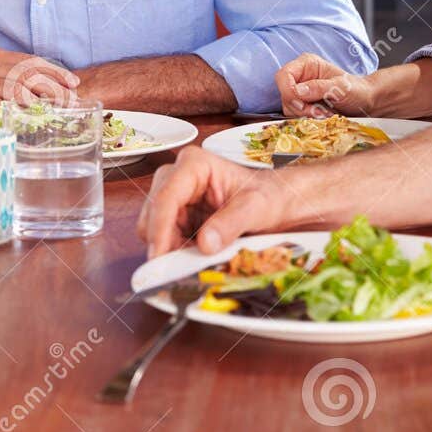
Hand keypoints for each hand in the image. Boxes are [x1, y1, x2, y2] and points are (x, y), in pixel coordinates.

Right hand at [0, 45, 78, 108]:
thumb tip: (22, 91)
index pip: (28, 60)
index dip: (53, 70)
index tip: (71, 80)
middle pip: (27, 71)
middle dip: (52, 84)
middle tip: (71, 97)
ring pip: (13, 84)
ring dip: (36, 97)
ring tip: (53, 107)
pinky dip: (6, 106)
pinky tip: (21, 113)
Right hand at [136, 145, 291, 257]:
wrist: (277, 200)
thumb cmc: (269, 195)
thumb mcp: (255, 208)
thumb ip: (231, 224)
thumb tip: (205, 244)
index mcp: (194, 164)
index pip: (166, 197)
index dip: (159, 228)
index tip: (159, 255)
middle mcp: (178, 177)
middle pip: (153, 213)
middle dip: (163, 241)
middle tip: (179, 267)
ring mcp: (177, 198)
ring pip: (154, 228)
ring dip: (170, 248)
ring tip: (194, 261)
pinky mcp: (179, 216)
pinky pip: (165, 238)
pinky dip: (176, 252)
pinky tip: (195, 257)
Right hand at [275, 53, 373, 117]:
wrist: (365, 102)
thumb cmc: (356, 90)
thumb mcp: (341, 87)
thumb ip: (319, 87)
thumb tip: (298, 91)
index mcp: (307, 65)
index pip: (284, 75)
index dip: (288, 90)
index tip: (301, 103)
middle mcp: (300, 77)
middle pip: (285, 94)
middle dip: (300, 106)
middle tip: (319, 111)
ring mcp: (300, 93)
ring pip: (289, 107)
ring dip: (306, 114)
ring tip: (325, 113)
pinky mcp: (303, 106)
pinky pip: (296, 116)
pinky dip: (308, 119)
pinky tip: (322, 117)